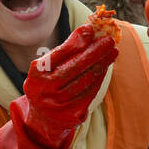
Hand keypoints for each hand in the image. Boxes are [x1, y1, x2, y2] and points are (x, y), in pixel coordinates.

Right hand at [22, 24, 117, 148]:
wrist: (42, 119)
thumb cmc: (49, 84)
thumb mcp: (49, 67)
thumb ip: (66, 50)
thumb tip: (88, 30)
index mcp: (36, 74)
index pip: (58, 55)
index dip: (76, 42)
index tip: (90, 29)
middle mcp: (44, 91)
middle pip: (74, 68)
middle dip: (94, 52)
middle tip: (109, 40)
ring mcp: (57, 105)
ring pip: (85, 81)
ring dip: (101, 64)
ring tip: (112, 52)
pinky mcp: (70, 116)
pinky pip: (89, 94)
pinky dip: (99, 79)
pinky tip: (105, 67)